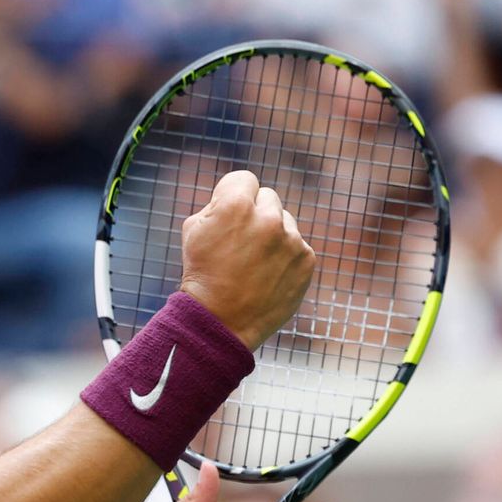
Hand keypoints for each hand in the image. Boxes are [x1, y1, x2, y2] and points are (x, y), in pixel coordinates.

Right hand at [180, 170, 314, 348]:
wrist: (221, 322)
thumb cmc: (202, 273)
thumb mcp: (194, 229)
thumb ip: (220, 203)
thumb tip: (241, 196)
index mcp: (236, 205)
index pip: (244, 179)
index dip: (233, 196)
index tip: (228, 216)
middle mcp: (268, 218)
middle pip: (268, 197)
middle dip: (255, 213)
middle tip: (240, 241)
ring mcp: (291, 240)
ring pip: (285, 221)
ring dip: (272, 234)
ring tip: (253, 262)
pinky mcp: (306, 260)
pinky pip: (297, 245)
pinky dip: (285, 257)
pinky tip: (267, 274)